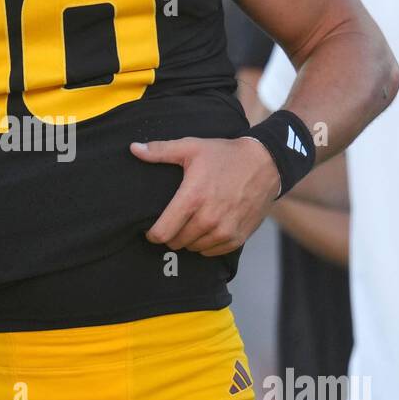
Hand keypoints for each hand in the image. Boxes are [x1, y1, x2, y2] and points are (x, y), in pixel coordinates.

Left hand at [131, 135, 280, 256]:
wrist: (265, 163)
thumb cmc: (224, 155)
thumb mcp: (191, 147)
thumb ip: (159, 151)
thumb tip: (133, 149)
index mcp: (193, 198)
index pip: (162, 232)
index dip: (153, 234)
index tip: (152, 229)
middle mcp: (208, 218)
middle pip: (176, 242)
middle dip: (171, 234)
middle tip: (174, 221)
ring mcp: (225, 230)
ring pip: (193, 249)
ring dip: (189, 240)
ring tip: (191, 223)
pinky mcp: (238, 237)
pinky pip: (212, 252)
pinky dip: (206, 244)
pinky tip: (207, 228)